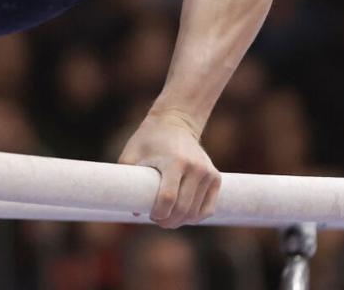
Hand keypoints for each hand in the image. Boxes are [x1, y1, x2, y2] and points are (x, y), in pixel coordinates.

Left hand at [117, 109, 220, 227]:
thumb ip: (128, 181)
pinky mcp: (215, 177)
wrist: (175, 122)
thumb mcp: (131, 154)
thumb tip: (135, 212)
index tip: (150, 215)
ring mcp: (208, 173)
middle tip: (158, 221)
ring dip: (181, 221)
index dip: (158, 213)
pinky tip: (184, 216)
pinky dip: (196, 217)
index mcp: (174, 161)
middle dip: (169, 221)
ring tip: (168, 218)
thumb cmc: (148, 140)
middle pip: (183, 208)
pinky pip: (208, 208)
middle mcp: (195, 167)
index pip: (168, 197)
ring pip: (196, 212)